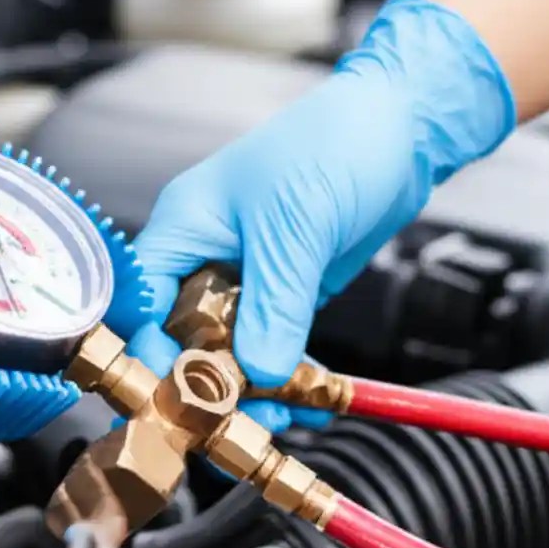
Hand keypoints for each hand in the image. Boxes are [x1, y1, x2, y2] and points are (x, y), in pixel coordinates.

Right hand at [130, 0, 515, 430]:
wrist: (403, 124)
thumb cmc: (339, 140)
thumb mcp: (297, 226)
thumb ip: (274, 303)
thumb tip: (260, 371)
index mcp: (185, 225)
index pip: (144, 306)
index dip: (154, 358)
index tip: (178, 405)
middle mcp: (207, 252)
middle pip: (183, 336)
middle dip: (209, 382)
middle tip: (236, 423)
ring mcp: (247, 272)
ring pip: (230, 347)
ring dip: (253, 387)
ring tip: (280, 416)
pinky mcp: (286, 287)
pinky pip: (273, 342)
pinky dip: (286, 373)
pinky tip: (304, 399)